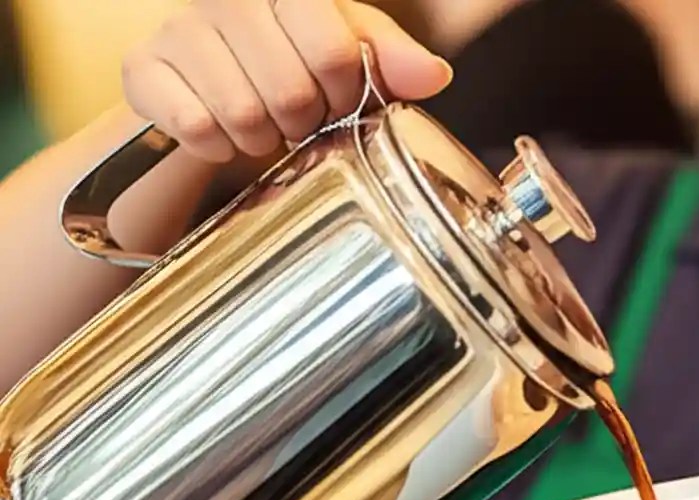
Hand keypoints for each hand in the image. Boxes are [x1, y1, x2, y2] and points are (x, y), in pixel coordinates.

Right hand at [121, 0, 452, 163]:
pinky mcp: (141, 68)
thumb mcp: (349, 57)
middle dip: (303, 123)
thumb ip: (391, 60)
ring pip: (242, 113)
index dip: (346, 94)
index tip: (339, 100)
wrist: (208, 93)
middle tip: (298, 120)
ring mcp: (179, 30)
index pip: (335, 53)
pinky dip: (216, 146)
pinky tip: (222, 134)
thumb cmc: (290, 68)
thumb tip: (434, 75)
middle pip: (291, 91)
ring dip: (260, 139)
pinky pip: (195, 126)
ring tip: (262, 128)